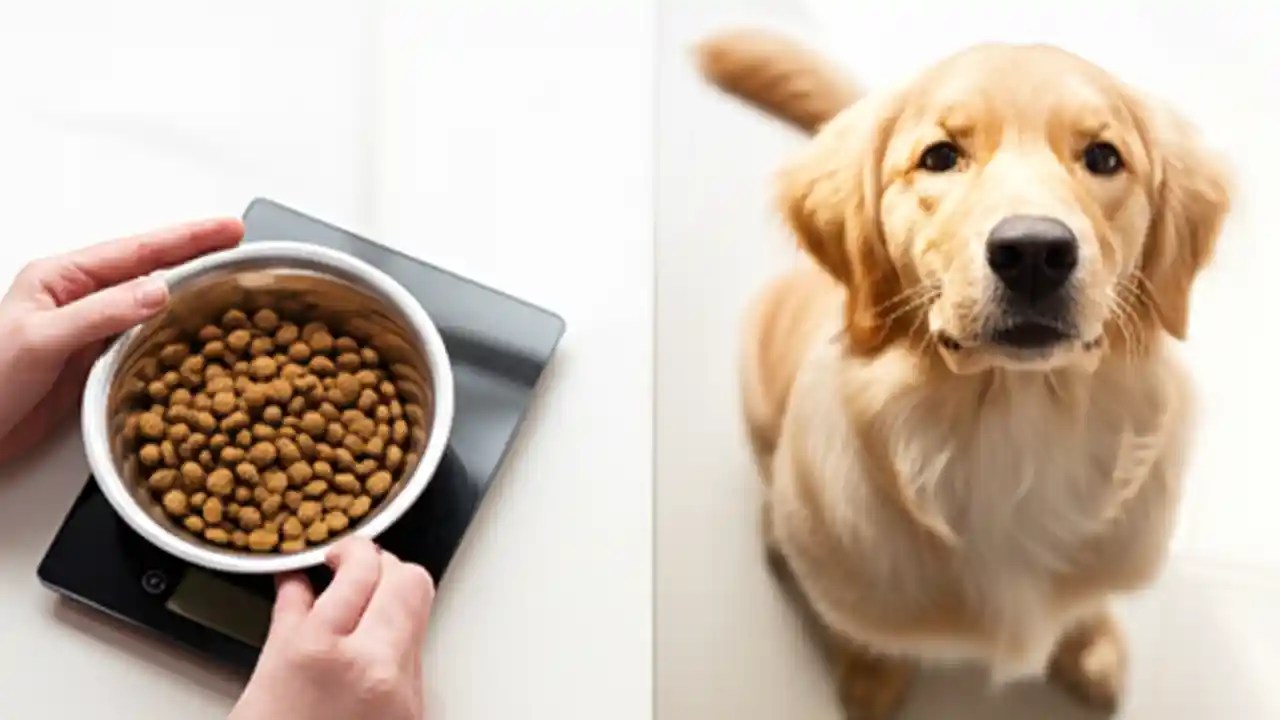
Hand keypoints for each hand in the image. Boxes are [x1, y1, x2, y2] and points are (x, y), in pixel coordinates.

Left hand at [0, 218, 242, 463]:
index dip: (187, 237)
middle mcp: (79, 299)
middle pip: (151, 269)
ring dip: (192, 295)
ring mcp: (90, 332)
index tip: (227, 228)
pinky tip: (202, 341)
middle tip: (241, 247)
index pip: (137, 249)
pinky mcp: (95, 364)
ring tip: (232, 287)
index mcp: (62, 278)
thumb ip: (101, 314)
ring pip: (152, 305)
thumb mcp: (41, 340)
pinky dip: (179, 337)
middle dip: (197, 255)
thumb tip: (158, 290)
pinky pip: (147, 342)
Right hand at [230, 538, 435, 719]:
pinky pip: (415, 653)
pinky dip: (395, 640)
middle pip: (406, 578)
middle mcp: (370, 664)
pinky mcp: (416, 710)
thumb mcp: (264, 683)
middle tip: (356, 572)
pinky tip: (369, 648)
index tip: (337, 553)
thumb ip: (290, 622)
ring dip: (393, 599)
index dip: (351, 550)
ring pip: (419, 611)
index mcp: (318, 652)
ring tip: (363, 609)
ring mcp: (401, 690)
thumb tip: (297, 585)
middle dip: (383, 566)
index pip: (359, 568)